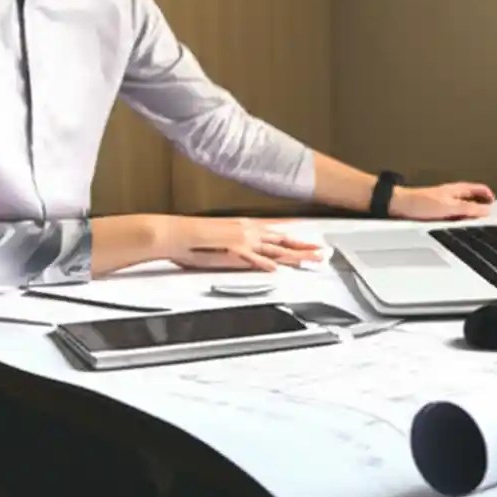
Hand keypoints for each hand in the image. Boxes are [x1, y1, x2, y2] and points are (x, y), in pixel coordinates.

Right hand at [161, 217, 322, 271]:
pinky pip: (252, 259)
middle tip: (320, 252)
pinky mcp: (231, 251)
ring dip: (295, 255)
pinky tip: (276, 269)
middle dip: (303, 247)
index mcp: (245, 228)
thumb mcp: (222, 239)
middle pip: (282, 242)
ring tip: (311, 260)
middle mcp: (247, 232)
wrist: (176, 233)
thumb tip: (251, 254)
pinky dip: (265, 264)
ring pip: (275, 250)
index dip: (294, 240)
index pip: (276, 235)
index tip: (308, 243)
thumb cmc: (194, 238)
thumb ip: (240, 247)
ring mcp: (241, 241)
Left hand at [389, 182, 494, 220]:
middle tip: (488, 220)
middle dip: (482, 209)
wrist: (399, 206)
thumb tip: (486, 211)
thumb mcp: (449, 207)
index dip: (490, 197)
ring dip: (470, 217)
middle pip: (474, 200)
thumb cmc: (420, 203)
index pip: (481, 190)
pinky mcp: (438, 212)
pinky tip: (457, 229)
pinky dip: (459, 222)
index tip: (496, 208)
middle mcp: (453, 195)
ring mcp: (446, 203)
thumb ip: (468, 209)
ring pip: (464, 209)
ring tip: (474, 226)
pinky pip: (454, 216)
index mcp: (458, 190)